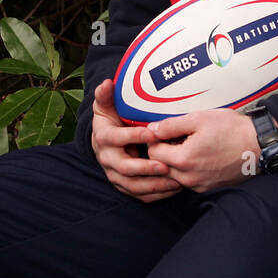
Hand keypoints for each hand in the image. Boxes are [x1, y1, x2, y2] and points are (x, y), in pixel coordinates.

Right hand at [90, 79, 182, 201]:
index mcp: (104, 138)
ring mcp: (115, 175)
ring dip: (154, 185)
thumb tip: (106, 83)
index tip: (152, 134)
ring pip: (132, 185)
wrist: (105, 141)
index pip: (116, 139)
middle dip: (145, 168)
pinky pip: (140, 195)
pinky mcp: (124, 186)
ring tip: (174, 180)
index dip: (133, 137)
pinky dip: (156, 194)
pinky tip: (173, 188)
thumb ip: (106, 96)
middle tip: (165, 165)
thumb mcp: (106, 106)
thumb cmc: (110, 120)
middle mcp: (107, 160)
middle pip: (125, 168)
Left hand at [144, 108, 260, 193]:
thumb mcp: (199, 119)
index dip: (155, 140)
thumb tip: (152, 129)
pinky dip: (188, 170)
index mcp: (184, 159)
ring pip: (174, 175)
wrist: (258, 145)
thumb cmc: (231, 129)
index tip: (163, 132)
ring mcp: (199, 185)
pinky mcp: (208, 188)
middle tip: (176, 137)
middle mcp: (189, 177)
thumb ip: (171, 125)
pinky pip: (188, 181)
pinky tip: (199, 156)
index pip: (153, 153)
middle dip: (164, 152)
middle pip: (161, 167)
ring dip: (175, 162)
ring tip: (189, 146)